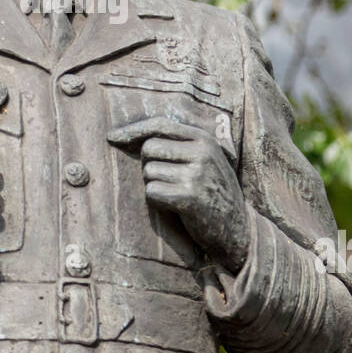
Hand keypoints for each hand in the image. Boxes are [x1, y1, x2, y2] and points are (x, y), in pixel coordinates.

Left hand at [107, 116, 248, 272]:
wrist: (238, 227)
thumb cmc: (214, 191)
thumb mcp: (206, 159)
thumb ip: (180, 143)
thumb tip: (134, 136)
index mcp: (204, 139)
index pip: (160, 124)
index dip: (133, 130)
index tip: (112, 137)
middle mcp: (202, 152)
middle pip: (149, 149)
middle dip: (148, 165)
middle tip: (166, 179)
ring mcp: (196, 174)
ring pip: (149, 172)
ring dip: (154, 185)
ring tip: (176, 193)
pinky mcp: (188, 197)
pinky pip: (152, 192)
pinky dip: (157, 200)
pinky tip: (175, 206)